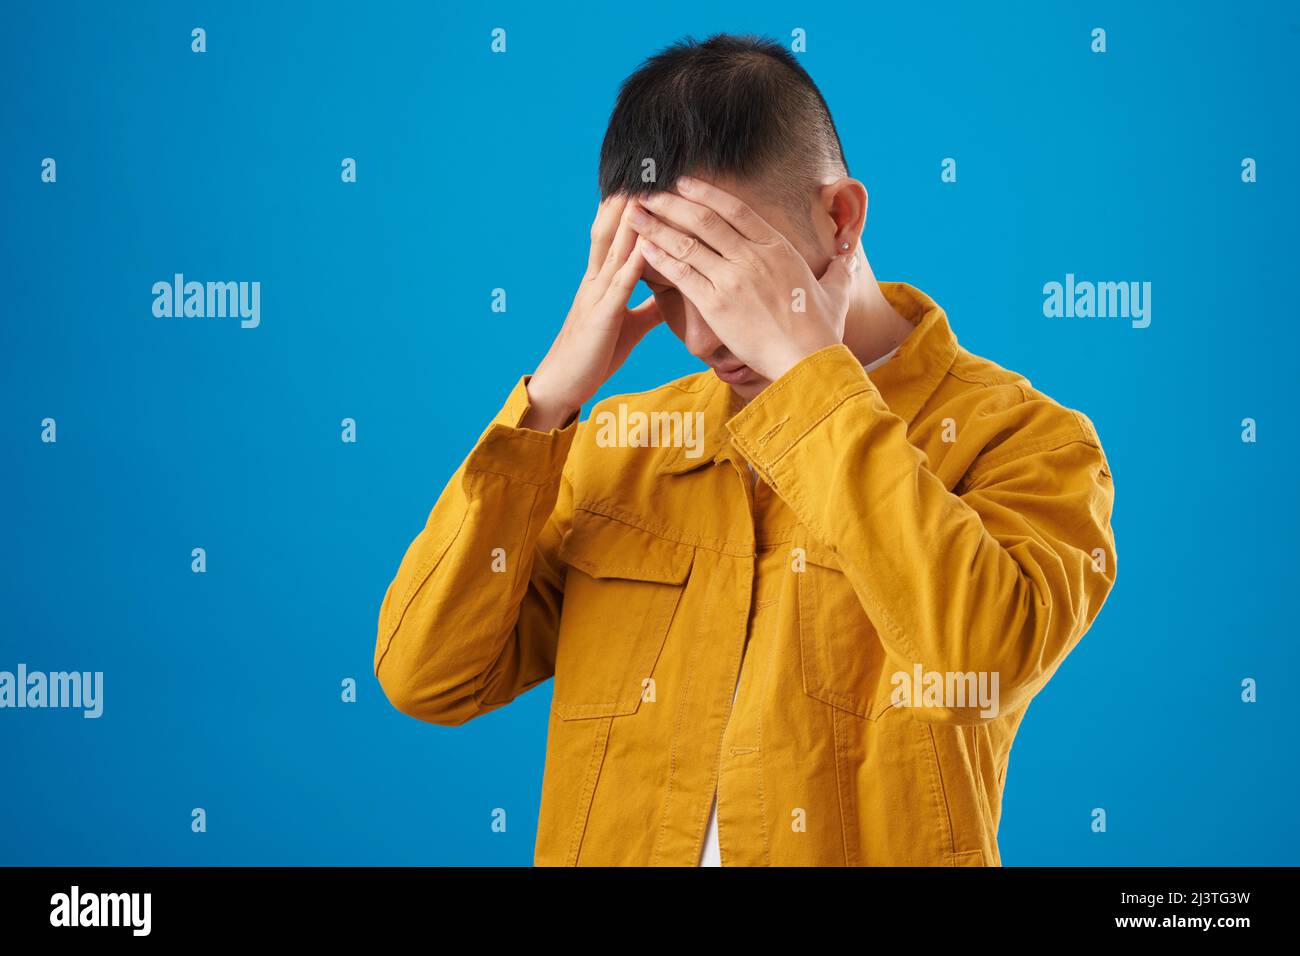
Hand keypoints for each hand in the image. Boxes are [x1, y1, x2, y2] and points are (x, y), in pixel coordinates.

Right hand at [522, 196, 660, 430]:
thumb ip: (648, 306)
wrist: (562, 385)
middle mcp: (595, 281)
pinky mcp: (602, 317)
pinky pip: (619, 286)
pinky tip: (647, 245)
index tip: (648, 180)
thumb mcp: (627, 325)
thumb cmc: (593, 356)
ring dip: (630, 220)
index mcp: (601, 282)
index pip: (616, 235)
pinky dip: (633, 264)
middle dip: (627, 200)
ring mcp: (596, 296)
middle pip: (612, 231)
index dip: (629, 207)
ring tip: (646, 190)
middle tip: (645, 167)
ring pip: (615, 250)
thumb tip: (672, 292)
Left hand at [626, 177, 855, 381]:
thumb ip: (838, 269)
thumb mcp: (836, 290)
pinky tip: (641, 247)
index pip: (735, 210)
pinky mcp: (717, 304)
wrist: (808, 359)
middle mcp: (753, 256)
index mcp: (778, 247)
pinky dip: (659, 258)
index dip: (705, 193)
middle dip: (672, 202)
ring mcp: (733, 278)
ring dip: (657, 226)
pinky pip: (682, 274)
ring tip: (634, 214)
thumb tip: (847, 258)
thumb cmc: (822, 329)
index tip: (684, 183)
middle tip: (648, 192)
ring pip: (687, 243)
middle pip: (704, 219)